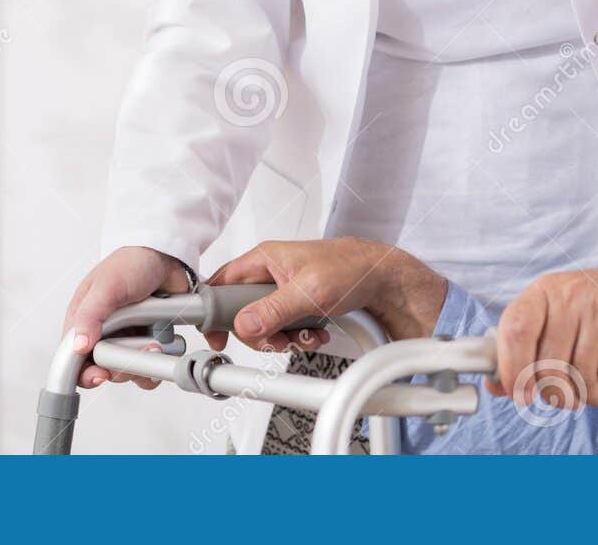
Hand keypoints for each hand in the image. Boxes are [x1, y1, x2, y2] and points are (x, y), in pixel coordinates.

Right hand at [61, 246, 191, 389]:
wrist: (169, 256)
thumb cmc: (133, 263)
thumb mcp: (107, 286)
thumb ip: (91, 315)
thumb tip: (78, 346)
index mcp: (83, 319)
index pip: (73, 358)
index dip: (85, 372)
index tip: (101, 375)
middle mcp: (102, 332)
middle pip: (102, 369)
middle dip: (120, 368)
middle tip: (135, 355)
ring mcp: (125, 338)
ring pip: (126, 371)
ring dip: (141, 365)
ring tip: (155, 345)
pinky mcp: (145, 341)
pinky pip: (147, 367)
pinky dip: (155, 365)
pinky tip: (162, 351)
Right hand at [208, 238, 447, 349]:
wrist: (382, 278)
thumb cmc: (351, 268)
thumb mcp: (310, 292)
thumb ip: (274, 309)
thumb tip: (244, 324)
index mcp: (265, 259)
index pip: (221, 283)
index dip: (214, 310)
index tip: (217, 335)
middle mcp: (270, 272)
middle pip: (242, 311)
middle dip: (261, 333)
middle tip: (278, 339)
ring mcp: (283, 288)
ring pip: (264, 323)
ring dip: (284, 338)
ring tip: (306, 335)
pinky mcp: (296, 303)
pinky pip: (283, 327)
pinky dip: (298, 336)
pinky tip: (315, 334)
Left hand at [490, 264, 597, 422]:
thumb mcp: (558, 316)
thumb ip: (524, 347)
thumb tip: (496, 385)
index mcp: (545, 291)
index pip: (515, 329)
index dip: (513, 369)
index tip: (521, 396)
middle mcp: (572, 294)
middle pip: (549, 366)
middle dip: (558, 395)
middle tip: (568, 395)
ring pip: (581, 378)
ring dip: (590, 395)